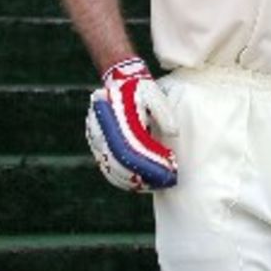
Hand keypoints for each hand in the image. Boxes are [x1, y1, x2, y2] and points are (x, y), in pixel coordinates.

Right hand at [85, 56, 177, 192]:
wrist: (123, 84)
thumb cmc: (141, 91)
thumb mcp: (154, 96)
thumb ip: (164, 112)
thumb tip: (174, 133)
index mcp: (111, 118)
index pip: (127, 149)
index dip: (146, 164)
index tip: (164, 170)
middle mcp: (98, 131)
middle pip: (117, 164)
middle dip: (140, 176)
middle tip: (162, 182)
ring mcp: (96, 140)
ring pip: (110, 170)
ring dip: (131, 181)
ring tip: (153, 185)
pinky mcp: (98, 147)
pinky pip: (107, 169)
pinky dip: (122, 180)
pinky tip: (139, 185)